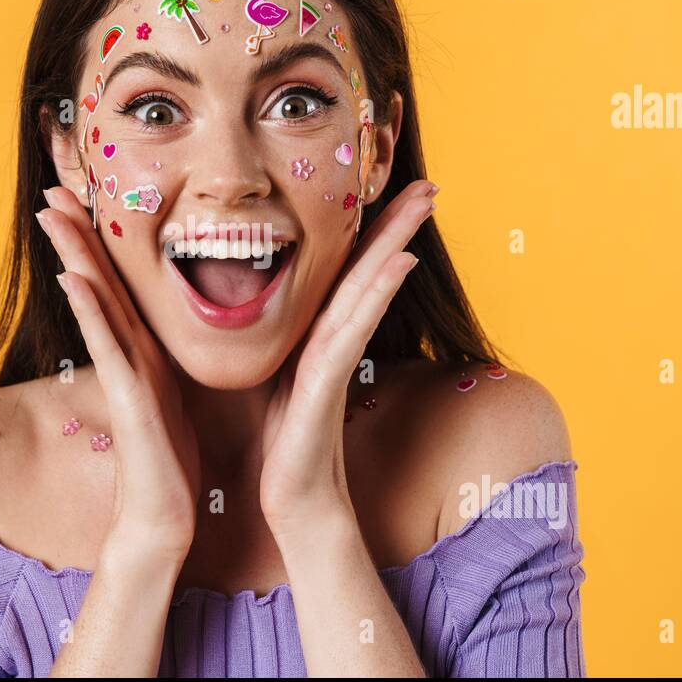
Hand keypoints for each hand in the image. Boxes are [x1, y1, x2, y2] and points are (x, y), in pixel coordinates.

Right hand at [37, 186, 200, 560]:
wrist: (166, 516)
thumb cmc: (170, 461)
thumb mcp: (174, 396)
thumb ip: (166, 362)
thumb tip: (171, 332)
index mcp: (144, 350)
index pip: (116, 285)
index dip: (98, 242)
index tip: (84, 198)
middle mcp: (128, 355)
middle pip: (97, 282)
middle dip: (74, 235)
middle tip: (51, 188)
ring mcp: (124, 375)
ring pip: (95, 304)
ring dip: (74, 257)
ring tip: (53, 215)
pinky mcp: (130, 399)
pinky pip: (108, 347)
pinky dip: (90, 310)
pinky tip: (74, 278)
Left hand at [258, 179, 437, 533]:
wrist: (292, 498)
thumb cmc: (281, 440)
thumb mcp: (271, 374)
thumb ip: (278, 338)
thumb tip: (252, 296)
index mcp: (317, 334)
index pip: (347, 273)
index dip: (371, 233)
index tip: (392, 190)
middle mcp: (333, 340)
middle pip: (368, 271)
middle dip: (398, 225)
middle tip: (429, 183)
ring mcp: (335, 359)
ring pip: (368, 289)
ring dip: (395, 243)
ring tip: (422, 202)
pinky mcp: (327, 384)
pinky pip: (352, 329)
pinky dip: (377, 293)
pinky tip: (397, 262)